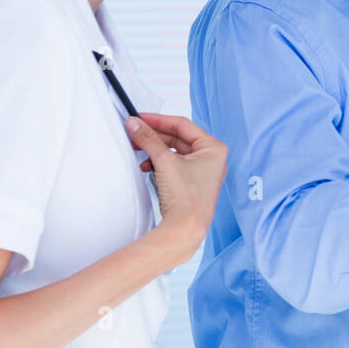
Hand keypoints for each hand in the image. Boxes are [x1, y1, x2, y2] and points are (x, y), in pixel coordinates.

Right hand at [125, 113, 226, 254]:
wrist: (185, 229)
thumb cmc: (186, 198)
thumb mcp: (164, 161)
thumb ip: (148, 139)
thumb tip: (135, 124)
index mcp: (214, 148)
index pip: (183, 125)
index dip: (158, 120)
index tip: (140, 117)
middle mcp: (212, 158)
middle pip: (178, 138)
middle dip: (154, 136)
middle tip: (134, 132)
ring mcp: (203, 172)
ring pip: (174, 152)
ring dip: (154, 149)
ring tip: (137, 148)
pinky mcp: (192, 183)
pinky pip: (174, 165)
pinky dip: (159, 163)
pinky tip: (145, 166)